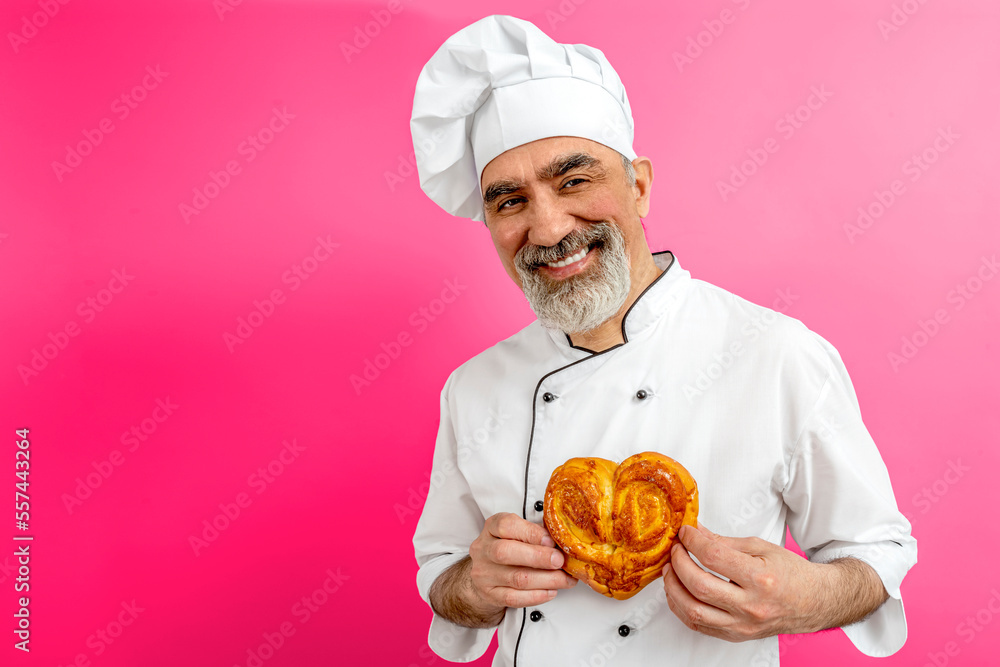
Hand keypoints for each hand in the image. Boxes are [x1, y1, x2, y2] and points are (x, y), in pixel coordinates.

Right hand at [467, 512, 577, 614]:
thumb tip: (560, 541)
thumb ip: (534, 533)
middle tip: (560, 561)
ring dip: (546, 580)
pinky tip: (551, 591)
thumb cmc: (507, 549)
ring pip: (516, 578)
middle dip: (538, 557)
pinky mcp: (490, 595)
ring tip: (564, 579)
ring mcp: (484, 574)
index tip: (551, 540)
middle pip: (506, 553)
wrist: (486, 574)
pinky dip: (537, 595)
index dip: (531, 532)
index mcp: (491, 528)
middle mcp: (484, 550)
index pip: (506, 525)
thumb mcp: (516, 533)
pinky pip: (514, 598)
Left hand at [663, 523, 837, 640]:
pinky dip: (682, 607)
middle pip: (699, 586)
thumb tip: (696, 532)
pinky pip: (699, 626)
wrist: (814, 602)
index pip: (713, 557)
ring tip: (671, 570)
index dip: (692, 541)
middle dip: (678, 563)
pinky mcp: (736, 636)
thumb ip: (725, 542)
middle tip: (675, 550)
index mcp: (760, 578)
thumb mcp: (761, 548)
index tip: (685, 532)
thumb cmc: (791, 573)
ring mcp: (742, 625)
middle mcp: (751, 606)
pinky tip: (679, 592)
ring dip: (673, 588)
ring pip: (693, 611)